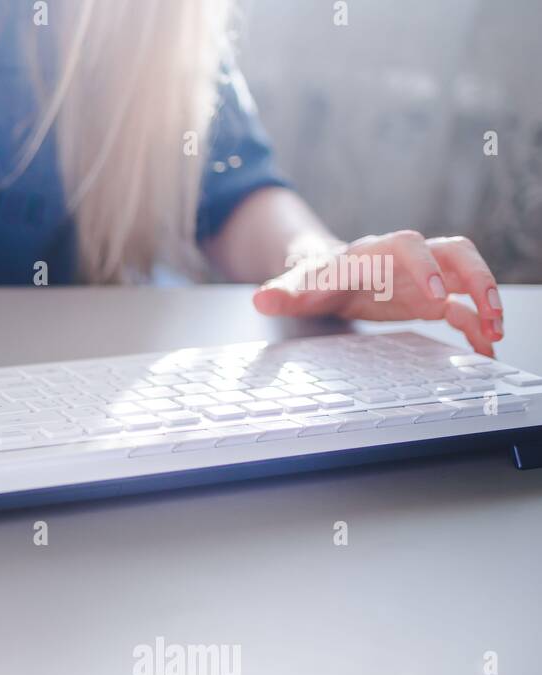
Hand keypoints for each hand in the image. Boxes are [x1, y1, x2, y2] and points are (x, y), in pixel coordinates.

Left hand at [252, 231, 502, 356]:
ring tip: (495, 330)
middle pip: (453, 252)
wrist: (322, 275)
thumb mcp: (296, 287)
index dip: (425, 267)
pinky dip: (474, 325)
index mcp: (373, 252)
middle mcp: (405, 260)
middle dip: (475, 277)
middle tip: (489, 309)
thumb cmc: (313, 278)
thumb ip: (282, 293)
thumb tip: (261, 299)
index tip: (435, 298)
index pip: (408, 245)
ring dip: (485, 298)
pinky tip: (484, 346)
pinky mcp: (427, 298)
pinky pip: (459, 308)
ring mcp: (421, 277)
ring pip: (465, 276)